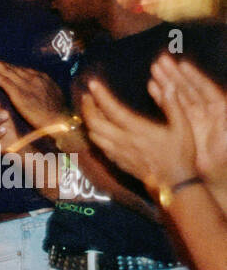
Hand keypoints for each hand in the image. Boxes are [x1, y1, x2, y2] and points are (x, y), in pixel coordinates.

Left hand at [0, 55, 66, 130]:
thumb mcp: (55, 98)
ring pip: (7, 71)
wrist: (58, 120)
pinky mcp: (18, 92)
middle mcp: (34, 77)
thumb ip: (46, 93)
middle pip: (14, 68)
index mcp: (43, 78)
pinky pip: (3, 81)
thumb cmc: (58, 115)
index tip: (5, 65)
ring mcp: (26, 83)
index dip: (13, 67)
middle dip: (2, 62)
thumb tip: (44, 95)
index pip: (25, 70)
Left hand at [80, 77, 197, 188]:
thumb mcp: (183, 127)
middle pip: (95, 123)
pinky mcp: (117, 162)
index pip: (112, 110)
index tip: (92, 84)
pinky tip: (99, 129)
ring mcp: (117, 154)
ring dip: (90, 121)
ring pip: (94, 135)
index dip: (100, 96)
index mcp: (137, 130)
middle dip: (88, 108)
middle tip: (87, 96)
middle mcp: (122, 142)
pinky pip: (100, 146)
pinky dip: (95, 134)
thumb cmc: (180, 155)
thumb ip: (174, 105)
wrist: (173, 185)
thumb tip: (168, 85)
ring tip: (90, 109)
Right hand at [150, 54, 226, 183]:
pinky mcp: (180, 126)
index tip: (182, 65)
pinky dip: (161, 97)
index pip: (204, 88)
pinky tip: (152, 87)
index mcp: (219, 108)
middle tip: (161, 62)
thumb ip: (225, 114)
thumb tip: (225, 99)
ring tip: (154, 70)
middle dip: (174, 74)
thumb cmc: (225, 155)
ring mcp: (192, 117)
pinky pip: (169, 108)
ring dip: (166, 82)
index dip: (193, 76)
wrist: (216, 175)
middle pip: (188, 88)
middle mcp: (205, 109)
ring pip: (177, 95)